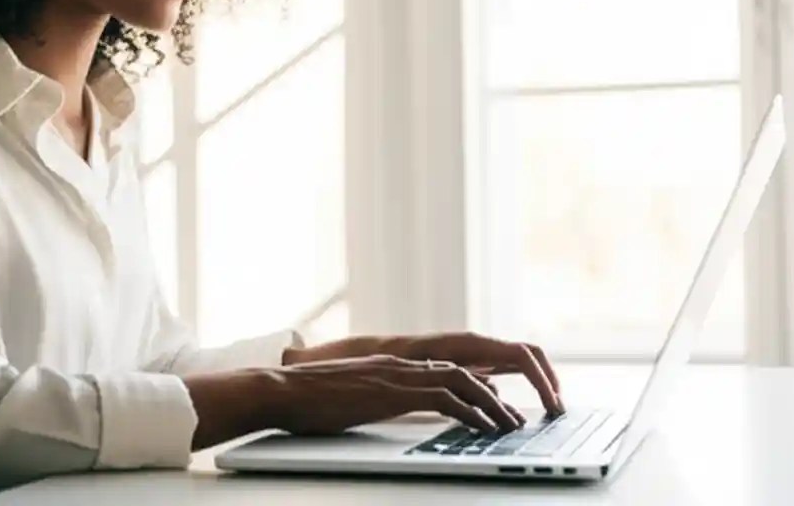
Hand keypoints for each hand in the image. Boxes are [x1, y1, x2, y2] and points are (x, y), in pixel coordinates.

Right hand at [266, 354, 526, 436]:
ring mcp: (397, 376)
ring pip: (461, 382)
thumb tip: (374, 407)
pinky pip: (446, 400)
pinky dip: (470, 413)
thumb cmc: (304, 399)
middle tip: (510, 418)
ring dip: (490, 405)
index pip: (442, 370)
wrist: (282, 390)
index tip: (492, 404)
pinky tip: (483, 427)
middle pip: (461, 373)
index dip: (472, 386)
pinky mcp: (394, 394)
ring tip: (508, 425)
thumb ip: (367, 396)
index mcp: (388, 365)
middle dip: (491, 396)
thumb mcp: (345, 395)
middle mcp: (399, 365)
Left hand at [399, 332, 563, 414]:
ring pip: (522, 363)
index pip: (522, 355)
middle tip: (558, 409)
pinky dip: (524, 385)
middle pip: (530, 355)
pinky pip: (509, 370)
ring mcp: (481, 353)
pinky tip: (521, 408)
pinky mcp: (477, 363)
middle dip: (549, 379)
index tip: (551, 403)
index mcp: (474, 344)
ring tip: (550, 410)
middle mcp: (482, 346)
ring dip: (540, 383)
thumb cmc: (401, 359)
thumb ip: (457, 375)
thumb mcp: (428, 368)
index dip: (541, 378)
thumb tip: (487, 388)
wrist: (383, 353)